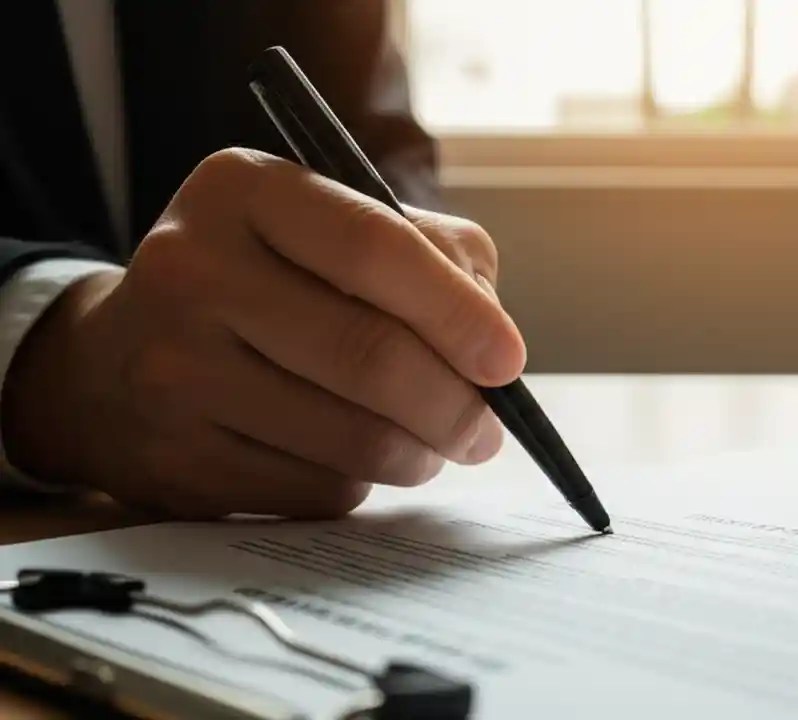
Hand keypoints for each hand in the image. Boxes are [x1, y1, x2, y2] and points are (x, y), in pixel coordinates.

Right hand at [2, 148, 524, 518]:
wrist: (114, 362)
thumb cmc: (262, 284)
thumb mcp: (330, 230)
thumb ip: (431, 253)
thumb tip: (493, 335)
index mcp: (244, 190)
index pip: (375, 247)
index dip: (458, 313)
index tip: (509, 362)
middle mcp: (192, 269)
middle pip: (369, 355)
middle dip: (455, 405)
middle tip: (486, 430)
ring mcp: (173, 371)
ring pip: (351, 437)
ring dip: (419, 452)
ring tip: (434, 445)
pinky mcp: (177, 461)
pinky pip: (316, 490)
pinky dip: (361, 482)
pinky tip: (355, 459)